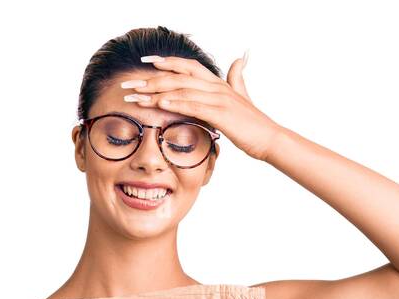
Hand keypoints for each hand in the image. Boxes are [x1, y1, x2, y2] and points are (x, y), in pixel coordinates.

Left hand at [123, 52, 283, 161]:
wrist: (269, 138)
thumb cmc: (253, 123)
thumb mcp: (243, 97)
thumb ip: (237, 78)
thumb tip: (240, 59)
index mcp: (218, 82)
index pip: (187, 66)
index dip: (166, 62)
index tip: (144, 63)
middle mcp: (217, 86)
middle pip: (178, 76)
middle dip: (150, 79)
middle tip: (129, 84)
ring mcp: (219, 99)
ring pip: (182, 90)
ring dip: (156, 93)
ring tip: (135, 97)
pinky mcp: (221, 114)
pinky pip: (194, 106)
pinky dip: (175, 104)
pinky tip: (159, 104)